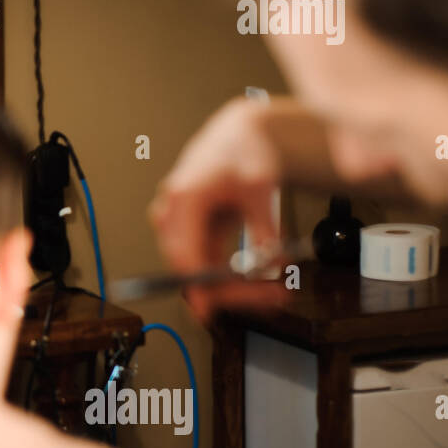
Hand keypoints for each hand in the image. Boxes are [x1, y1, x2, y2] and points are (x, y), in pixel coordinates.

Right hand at [149, 97, 288, 320]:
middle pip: (190, 268)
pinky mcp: (192, 232)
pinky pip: (208, 263)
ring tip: (274, 290)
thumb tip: (268, 263)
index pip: (183, 254)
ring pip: (199, 271)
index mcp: (184, 198)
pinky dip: (233, 275)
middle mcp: (174, 213)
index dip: (197, 286)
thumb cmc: (245, 152)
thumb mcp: (260, 189)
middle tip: (271, 297)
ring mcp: (180, 224)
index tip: (210, 311)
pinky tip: (262, 280)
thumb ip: (262, 228)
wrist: (242, 136)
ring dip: (235, 287)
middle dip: (230, 290)